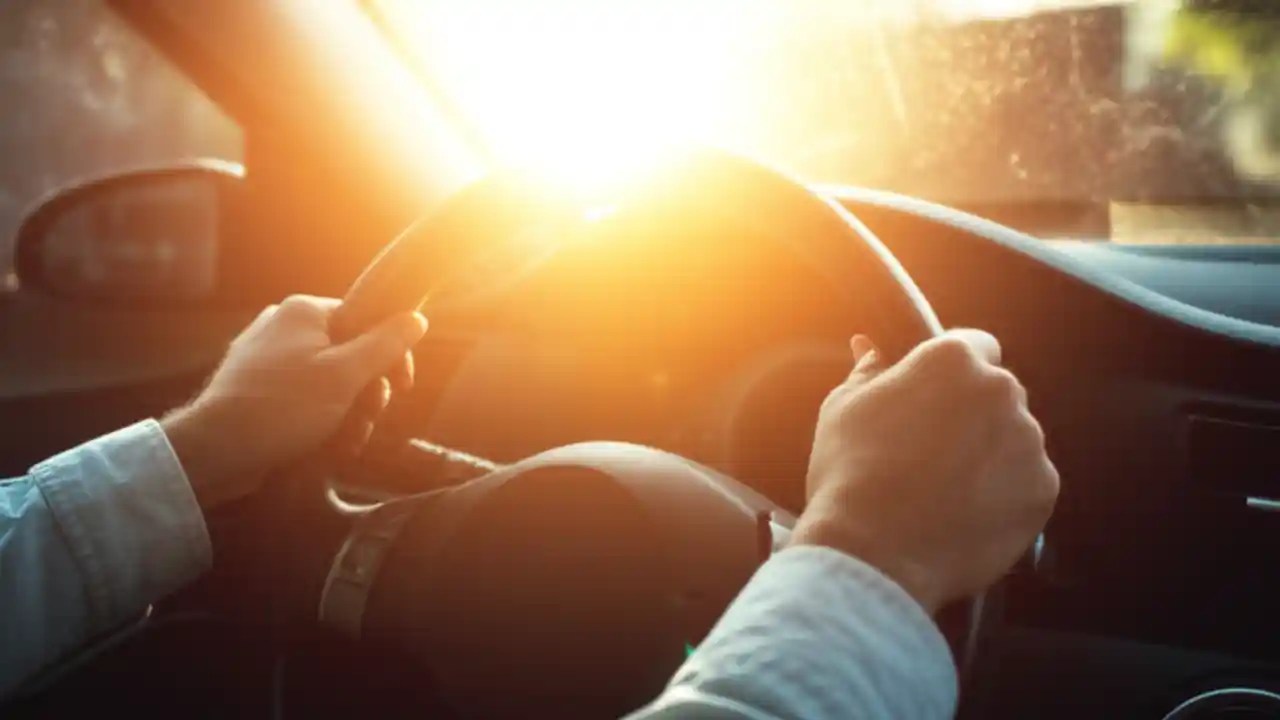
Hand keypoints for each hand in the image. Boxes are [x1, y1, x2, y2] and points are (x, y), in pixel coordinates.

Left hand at [161, 295, 427, 509]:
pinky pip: (303, 396)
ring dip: (347, 414)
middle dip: (365, 394)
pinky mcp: (258, 387)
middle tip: (365, 421)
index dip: (390, 356)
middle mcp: (283, 325)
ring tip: (343, 441)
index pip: (367, 320)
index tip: (400, 388)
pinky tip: (323, 445)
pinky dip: (319, 419)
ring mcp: (267, 356)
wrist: (215, 450)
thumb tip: (415, 318)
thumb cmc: (282, 408)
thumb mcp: (345, 375)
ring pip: (329, 380)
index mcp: (304, 311)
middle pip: (350, 353)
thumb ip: (384, 345)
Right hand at [790, 330, 1057, 613]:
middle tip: (932, 451)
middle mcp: (1001, 391)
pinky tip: (965, 514)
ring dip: (991, 455)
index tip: (934, 397)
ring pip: (1015, 439)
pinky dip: (1004, 495)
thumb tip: (870, 348)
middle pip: (997, 393)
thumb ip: (867, 372)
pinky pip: (1027, 483)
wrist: (874, 554)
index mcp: (952, 359)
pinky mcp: (1043, 491)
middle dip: (973, 414)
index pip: (974, 345)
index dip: (952, 373)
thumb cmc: (849, 473)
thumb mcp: (842, 409)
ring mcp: (1029, 442)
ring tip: (945, 491)